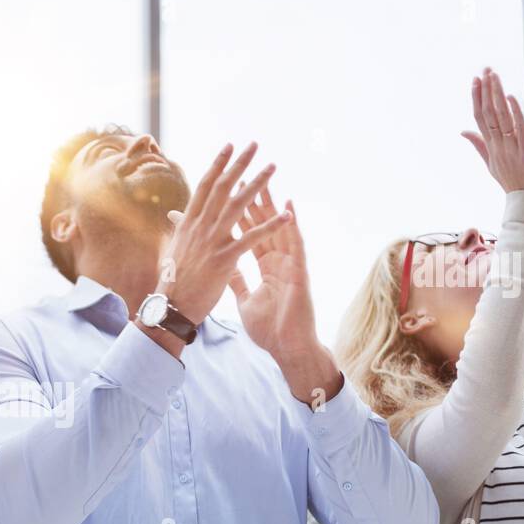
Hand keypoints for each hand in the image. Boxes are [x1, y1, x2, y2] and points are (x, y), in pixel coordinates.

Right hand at [155, 142, 289, 327]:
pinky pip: (251, 239)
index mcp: (189, 223)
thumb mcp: (173, 249)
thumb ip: (180, 229)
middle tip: (254, 145)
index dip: (218, 165)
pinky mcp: (224, 259)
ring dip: (257, 185)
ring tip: (272, 168)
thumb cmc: (172, 280)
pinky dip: (269, 226)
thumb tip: (175, 215)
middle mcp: (199, 227)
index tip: (230, 147)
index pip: (205, 186)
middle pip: (222, 188)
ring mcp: (211, 242)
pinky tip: (286, 215)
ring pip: (237, 206)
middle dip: (239, 164)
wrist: (171, 307)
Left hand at [231, 189, 340, 403]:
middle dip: (252, 200)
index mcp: (266, 267)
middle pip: (264, 225)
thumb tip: (224, 266)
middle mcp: (279, 260)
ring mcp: (290, 265)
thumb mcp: (245, 300)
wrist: (287, 349)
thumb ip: (237, 280)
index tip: (226, 193)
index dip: (239, 214)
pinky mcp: (299, 273)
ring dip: (271, 205)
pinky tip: (288, 206)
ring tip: (262, 180)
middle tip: (241, 175)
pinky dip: (291, 225)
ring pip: (279, 228)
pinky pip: (295, 245)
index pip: (250, 234)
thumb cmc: (270, 328)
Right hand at [461, 68, 523, 194]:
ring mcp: (511, 148)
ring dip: (497, 95)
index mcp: (490, 147)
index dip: (476, 98)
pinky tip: (511, 96)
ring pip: (501, 118)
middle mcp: (498, 146)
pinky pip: (520, 129)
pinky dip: (515, 112)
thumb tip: (463, 130)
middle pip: (488, 114)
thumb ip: (478, 144)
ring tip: (494, 75)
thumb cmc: (511, 180)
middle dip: (486, 90)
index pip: (479, 118)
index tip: (475, 80)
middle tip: (485, 69)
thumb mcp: (490, 163)